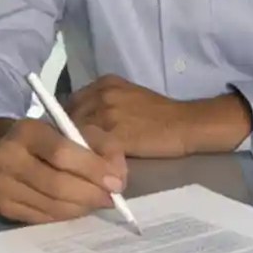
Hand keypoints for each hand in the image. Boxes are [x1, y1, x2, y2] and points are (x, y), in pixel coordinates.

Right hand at [0, 118, 127, 224]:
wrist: (8, 150)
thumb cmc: (50, 138)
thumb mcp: (76, 130)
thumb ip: (102, 146)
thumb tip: (118, 178)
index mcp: (27, 130)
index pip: (61, 152)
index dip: (92, 170)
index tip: (116, 183)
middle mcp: (6, 157)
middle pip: (56, 184)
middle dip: (89, 194)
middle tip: (110, 199)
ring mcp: (0, 185)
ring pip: (51, 205)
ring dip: (81, 207)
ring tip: (96, 202)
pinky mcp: (3, 207)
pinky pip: (43, 218)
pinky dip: (66, 215)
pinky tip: (77, 206)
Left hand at [67, 75, 191, 157]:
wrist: (184, 124)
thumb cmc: (159, 114)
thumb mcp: (127, 98)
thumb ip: (103, 105)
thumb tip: (79, 123)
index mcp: (104, 83)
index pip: (71, 103)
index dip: (68, 122)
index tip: (70, 137)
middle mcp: (102, 94)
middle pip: (69, 118)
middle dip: (68, 137)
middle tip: (73, 154)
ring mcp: (107, 114)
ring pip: (77, 136)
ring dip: (78, 151)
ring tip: (82, 166)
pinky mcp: (115, 135)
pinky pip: (92, 150)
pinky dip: (91, 161)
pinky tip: (97, 169)